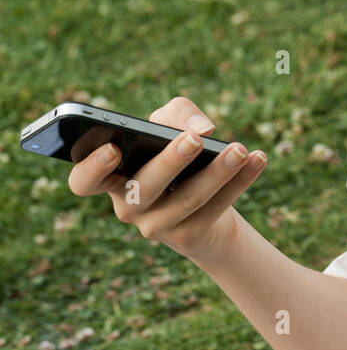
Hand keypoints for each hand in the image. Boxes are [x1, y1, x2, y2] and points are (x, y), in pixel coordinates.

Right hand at [67, 95, 266, 263]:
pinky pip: (217, 207)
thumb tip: (202, 129)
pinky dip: (241, 180)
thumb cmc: (176, 153)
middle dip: (170, 162)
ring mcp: (156, 226)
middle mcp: (127, 206)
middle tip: (195, 139)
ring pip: (188, 199)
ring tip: (239, 149)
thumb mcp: (171, 125)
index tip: (112, 149)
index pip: (84, 182)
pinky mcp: (189, 236)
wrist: (205, 203)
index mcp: (110, 179)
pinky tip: (258, 159)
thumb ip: (179, 114)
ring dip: (218, 172)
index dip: (92, 168)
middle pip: (143, 188)